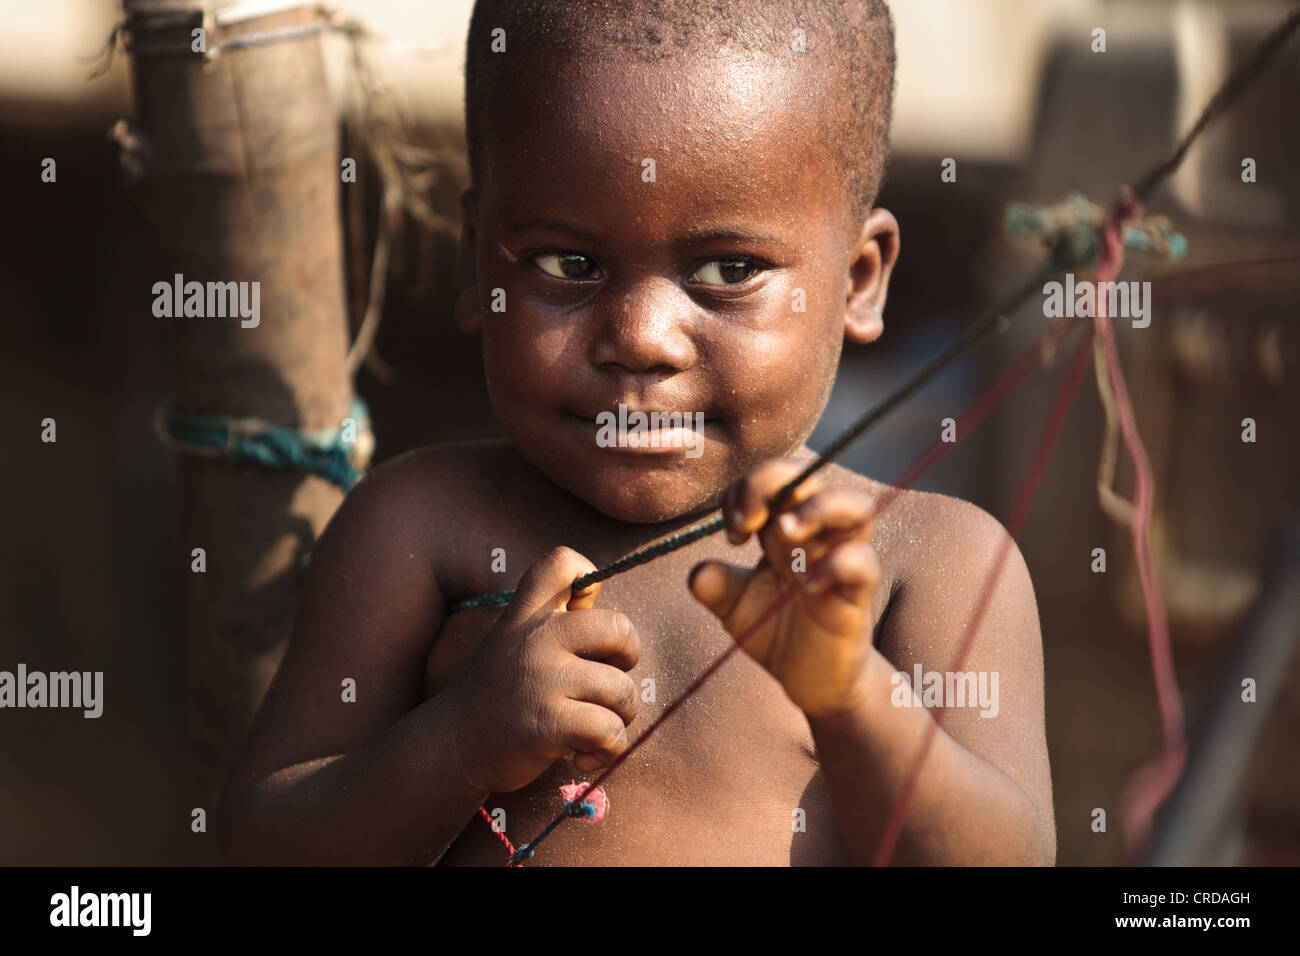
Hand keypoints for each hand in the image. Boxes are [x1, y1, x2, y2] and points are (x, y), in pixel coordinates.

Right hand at [449, 547, 640, 792]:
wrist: (453, 746)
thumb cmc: (500, 692)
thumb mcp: (515, 638)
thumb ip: (554, 616)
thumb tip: (595, 592)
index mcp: (527, 613)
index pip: (563, 562)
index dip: (590, 581)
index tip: (583, 615)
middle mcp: (535, 638)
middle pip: (620, 628)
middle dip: (628, 658)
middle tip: (604, 680)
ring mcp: (542, 679)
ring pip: (621, 690)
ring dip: (618, 717)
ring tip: (591, 728)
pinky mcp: (549, 723)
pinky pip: (610, 730)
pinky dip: (608, 750)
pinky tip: (582, 755)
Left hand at [689, 458, 880, 718]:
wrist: (812, 680)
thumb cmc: (776, 629)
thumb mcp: (734, 607)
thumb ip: (716, 586)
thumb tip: (700, 574)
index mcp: (785, 529)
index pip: (774, 480)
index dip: (747, 489)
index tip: (731, 530)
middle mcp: (817, 536)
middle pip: (812, 477)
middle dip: (773, 482)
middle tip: (745, 523)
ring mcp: (841, 562)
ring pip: (857, 507)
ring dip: (817, 509)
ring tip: (784, 532)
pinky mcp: (858, 596)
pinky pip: (863, 564)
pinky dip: (837, 565)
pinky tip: (807, 586)